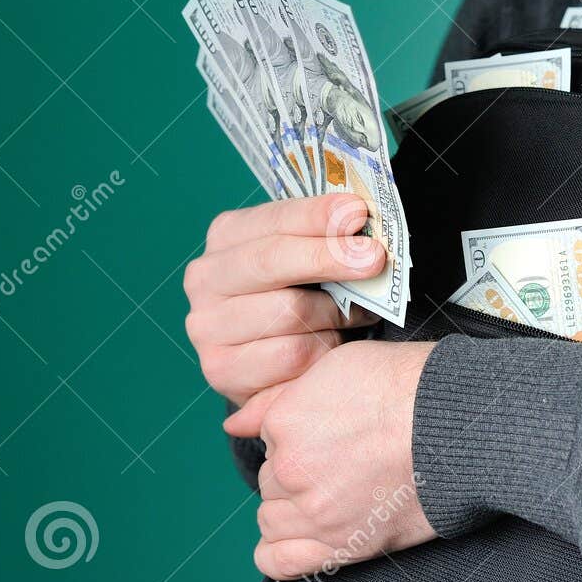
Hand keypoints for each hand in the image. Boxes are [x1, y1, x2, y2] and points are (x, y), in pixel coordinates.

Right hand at [182, 194, 383, 410]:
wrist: (265, 360)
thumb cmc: (293, 294)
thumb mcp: (302, 254)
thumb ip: (323, 236)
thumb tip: (359, 217)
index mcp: (226, 235)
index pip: (275, 219)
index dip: (318, 215)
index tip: (358, 213)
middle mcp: (206, 278)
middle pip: (272, 260)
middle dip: (329, 256)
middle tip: (375, 258)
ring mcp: (207, 325)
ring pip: (288, 312)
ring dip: (335, 313)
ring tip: (359, 313)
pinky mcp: (221, 369)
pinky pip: (291, 355)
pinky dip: (323, 350)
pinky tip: (333, 343)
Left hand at [228, 339, 439, 581]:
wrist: (459, 426)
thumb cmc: (411, 388)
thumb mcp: (338, 368)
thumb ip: (279, 397)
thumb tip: (235, 422)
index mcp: (286, 421)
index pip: (269, 437)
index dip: (298, 434)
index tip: (325, 434)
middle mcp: (293, 468)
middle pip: (272, 478)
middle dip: (296, 470)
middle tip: (336, 460)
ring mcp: (315, 511)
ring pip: (272, 518)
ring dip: (292, 507)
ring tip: (329, 493)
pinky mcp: (340, 545)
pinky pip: (280, 560)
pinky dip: (279, 552)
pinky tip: (297, 536)